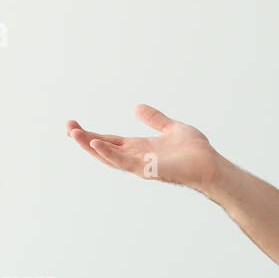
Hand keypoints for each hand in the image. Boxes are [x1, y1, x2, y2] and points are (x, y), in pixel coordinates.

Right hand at [65, 103, 219, 191]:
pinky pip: (124, 163)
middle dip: (83, 139)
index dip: (90, 134)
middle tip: (67, 126)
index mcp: (139, 148)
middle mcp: (136, 157)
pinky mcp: (148, 170)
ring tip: (73, 133)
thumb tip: (136, 107)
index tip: (73, 124)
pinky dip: (109, 154)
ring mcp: (140, 165)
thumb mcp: (171, 128)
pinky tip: (96, 144)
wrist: (211, 164)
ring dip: (89, 146)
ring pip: (108, 157)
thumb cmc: (195, 151)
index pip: (108, 140)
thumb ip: (154, 119)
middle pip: (102, 149)